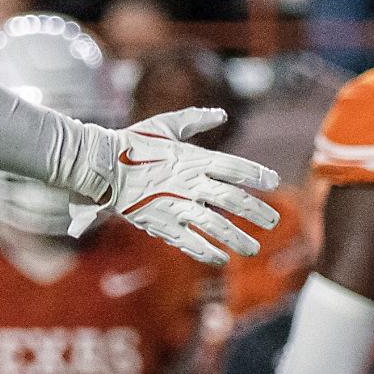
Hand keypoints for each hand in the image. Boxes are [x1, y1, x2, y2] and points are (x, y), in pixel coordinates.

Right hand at [72, 108, 279, 264]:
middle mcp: (189, 183)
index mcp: (193, 158)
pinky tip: (220, 259)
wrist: (100, 166)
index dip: (256, 174)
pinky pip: (189, 241)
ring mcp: (176, 205)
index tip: (273, 181)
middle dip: (255, 212)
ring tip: (253, 250)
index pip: (234, 167)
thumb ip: (194, 120)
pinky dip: (206, 252)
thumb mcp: (164, 125)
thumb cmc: (132, 143)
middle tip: (274, 222)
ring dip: (237, 239)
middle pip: (232, 199)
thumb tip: (221, 114)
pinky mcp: (160, 223)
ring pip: (215, 225)